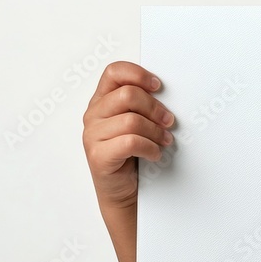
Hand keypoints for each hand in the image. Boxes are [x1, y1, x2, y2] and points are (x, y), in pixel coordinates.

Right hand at [82, 61, 174, 209]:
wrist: (123, 189)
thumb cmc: (132, 152)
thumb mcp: (137, 122)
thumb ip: (141, 104)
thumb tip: (165, 92)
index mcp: (102, 100)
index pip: (113, 72)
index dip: (138, 74)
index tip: (158, 86)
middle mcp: (93, 115)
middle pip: (128, 94)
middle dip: (155, 108)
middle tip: (169, 120)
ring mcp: (92, 136)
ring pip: (132, 120)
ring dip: (156, 131)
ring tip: (164, 140)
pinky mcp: (98, 156)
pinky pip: (130, 142)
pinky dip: (150, 147)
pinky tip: (155, 153)